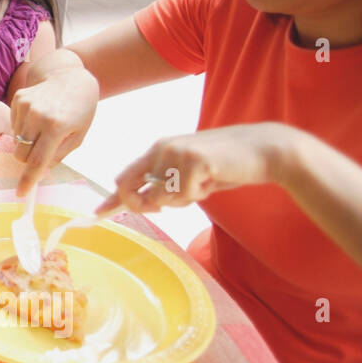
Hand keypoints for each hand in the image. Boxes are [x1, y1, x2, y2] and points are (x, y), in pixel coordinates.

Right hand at [9, 67, 99, 195]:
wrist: (70, 77)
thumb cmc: (79, 109)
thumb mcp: (78, 136)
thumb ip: (58, 156)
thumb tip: (40, 173)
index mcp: (57, 127)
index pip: (37, 161)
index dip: (28, 179)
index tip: (21, 193)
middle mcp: (38, 116)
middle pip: (21, 154)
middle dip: (29, 159)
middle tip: (42, 151)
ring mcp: (25, 106)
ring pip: (16, 141)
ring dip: (27, 142)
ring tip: (43, 128)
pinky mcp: (18, 99)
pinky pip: (13, 125)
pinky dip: (23, 127)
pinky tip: (37, 117)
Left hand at [96, 123, 293, 214]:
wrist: (265, 150)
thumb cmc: (227, 165)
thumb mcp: (191, 175)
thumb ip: (167, 185)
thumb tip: (146, 202)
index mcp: (159, 150)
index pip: (127, 176)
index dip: (113, 198)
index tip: (97, 214)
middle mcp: (161, 148)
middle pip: (131, 188)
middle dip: (143, 205)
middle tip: (170, 205)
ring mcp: (175, 152)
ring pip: (161, 198)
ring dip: (183, 199)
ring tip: (205, 182)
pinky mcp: (192, 160)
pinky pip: (183, 196)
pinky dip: (199, 195)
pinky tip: (214, 179)